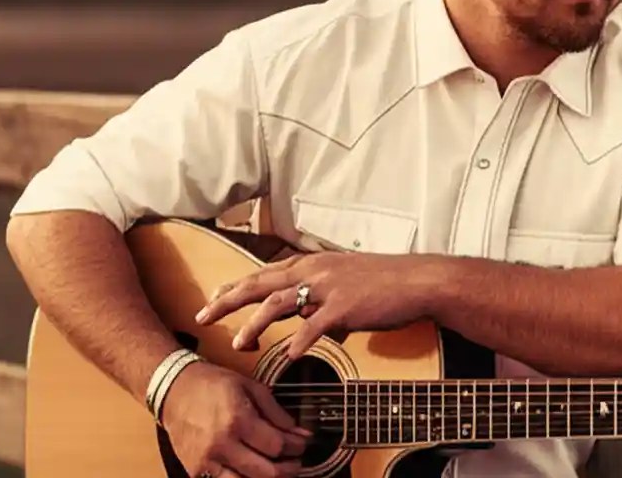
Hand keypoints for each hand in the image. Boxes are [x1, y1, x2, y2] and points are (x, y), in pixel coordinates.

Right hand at [160, 360, 310, 477]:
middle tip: (296, 462)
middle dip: (289, 469)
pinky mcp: (196, 471)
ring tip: (278, 471)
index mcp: (237, 419)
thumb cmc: (213, 385)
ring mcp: (207, 461)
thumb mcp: (249, 387)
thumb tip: (300, 432)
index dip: (296, 447)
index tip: (302, 444)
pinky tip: (254, 474)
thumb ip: (277, 412)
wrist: (174, 390)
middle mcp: (222, 443)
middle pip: (267, 472)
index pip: (277, 445)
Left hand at [195, 252, 443, 359]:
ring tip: (239, 344)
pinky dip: (297, 345)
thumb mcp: (348, 282)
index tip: (216, 295)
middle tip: (203, 316)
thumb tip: (316, 326)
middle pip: (260, 284)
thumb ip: (326, 301)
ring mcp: (328, 288)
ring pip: (278, 304)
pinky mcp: (345, 308)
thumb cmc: (387, 283)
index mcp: (314, 263)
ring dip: (253, 325)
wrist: (418, 280)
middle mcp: (315, 271)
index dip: (238, 284)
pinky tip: (287, 359)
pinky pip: (313, 329)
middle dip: (228, 300)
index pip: (265, 273)